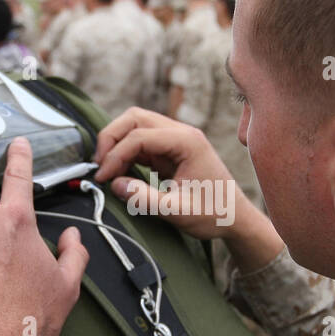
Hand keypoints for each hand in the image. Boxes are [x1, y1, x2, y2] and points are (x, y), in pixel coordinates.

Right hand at [92, 106, 283, 271]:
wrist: (235, 217)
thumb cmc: (214, 214)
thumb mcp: (178, 211)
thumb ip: (145, 198)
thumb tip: (116, 184)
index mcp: (187, 142)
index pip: (139, 136)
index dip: (115, 155)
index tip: (103, 177)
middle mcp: (181, 133)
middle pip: (134, 118)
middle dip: (111, 138)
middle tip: (99, 166)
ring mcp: (176, 139)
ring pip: (136, 125)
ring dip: (117, 142)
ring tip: (107, 169)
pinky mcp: (170, 150)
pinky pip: (141, 141)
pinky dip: (126, 151)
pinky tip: (119, 171)